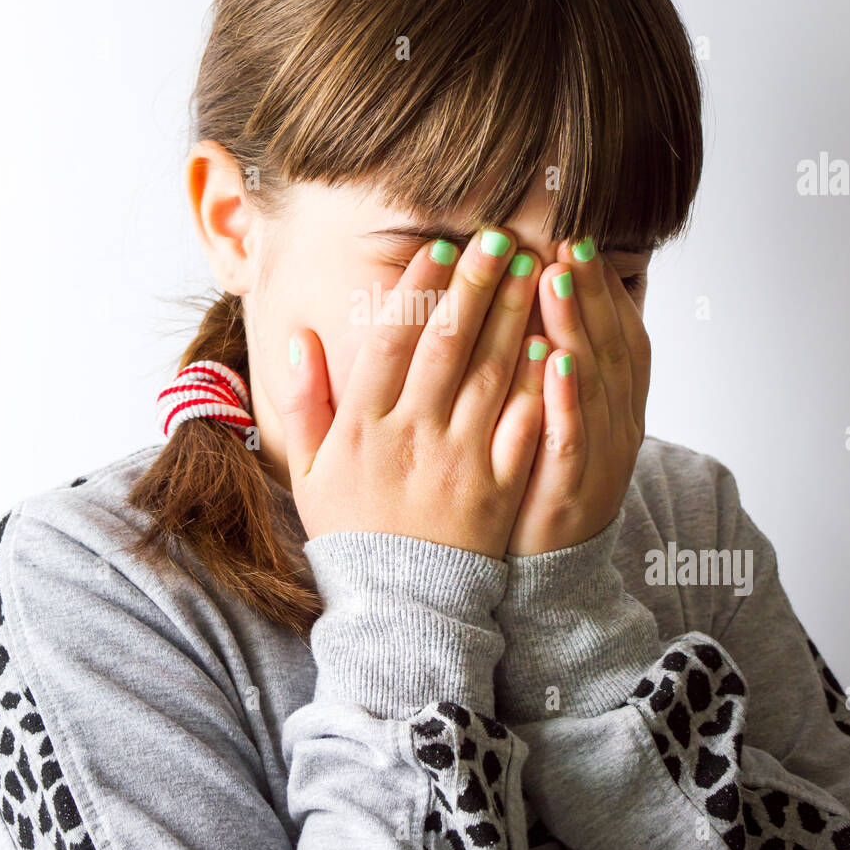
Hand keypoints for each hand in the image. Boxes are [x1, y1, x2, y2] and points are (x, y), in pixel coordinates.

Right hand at [280, 229, 547, 559]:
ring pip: (489, 374)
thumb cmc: (352, 535)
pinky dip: (537, 384)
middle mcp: (411, 437)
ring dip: (511, 317)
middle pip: (447, 344)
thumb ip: (301, 405)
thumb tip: (296, 341)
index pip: (393, 341)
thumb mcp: (308, 472)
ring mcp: (459, 463)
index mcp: (363, 427)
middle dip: (474, 284)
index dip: (417, 289)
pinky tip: (553, 343)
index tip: (440, 248)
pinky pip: (522, 427)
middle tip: (498, 239)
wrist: (399, 610)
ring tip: (530, 270)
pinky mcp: (500, 490)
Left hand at [505, 238, 650, 556]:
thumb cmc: (539, 488)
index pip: (618, 337)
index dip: (603, 290)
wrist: (544, 582)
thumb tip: (538, 303)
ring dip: (576, 330)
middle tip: (567, 244)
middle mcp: (615, 430)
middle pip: (608, 351)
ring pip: (593, 388)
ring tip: (556, 281)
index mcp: (616, 409)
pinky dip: (564, 402)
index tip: (576, 242)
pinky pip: (568, 443)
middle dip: (588, 295)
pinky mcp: (565, 498)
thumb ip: (558, 368)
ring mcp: (594, 464)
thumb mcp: (559, 425)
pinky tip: (550, 364)